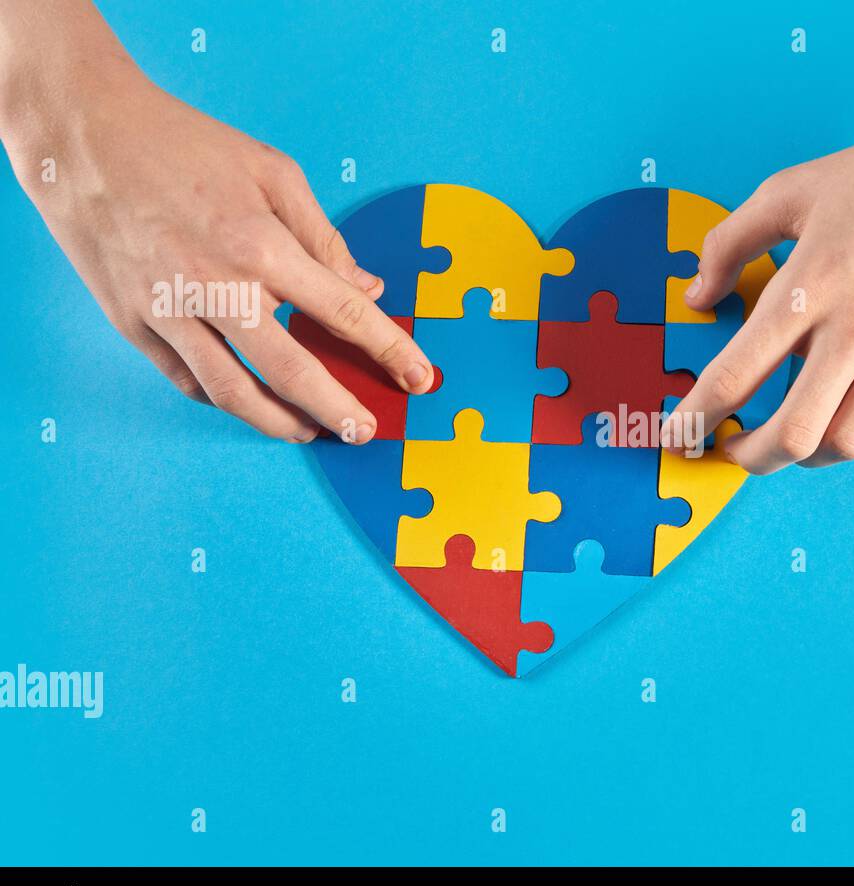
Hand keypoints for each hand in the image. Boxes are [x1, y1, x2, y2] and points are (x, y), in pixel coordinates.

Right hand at [3, 57, 433, 442]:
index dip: (389, 351)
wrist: (84, 136)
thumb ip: (325, 239)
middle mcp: (217, 288)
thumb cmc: (183, 145)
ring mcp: (171, 312)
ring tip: (309, 431)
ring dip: (278, 422)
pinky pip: (187, 379)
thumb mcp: (273, 173)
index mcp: (261, 247)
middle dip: (337, 409)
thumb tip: (368, 289)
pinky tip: (249, 402)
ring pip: (233, 392)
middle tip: (364, 431)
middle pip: (292, 372)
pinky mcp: (134, 323)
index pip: (343, 314)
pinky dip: (222, 398)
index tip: (419, 378)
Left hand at [661, 0, 853, 473]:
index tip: (679, 435)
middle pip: (794, 434)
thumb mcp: (789, 191)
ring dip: (805, 454)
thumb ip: (729, 243)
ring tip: (789, 436)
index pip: (736, 376)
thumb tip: (696, 296)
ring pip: (845, 443)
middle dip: (750, 457)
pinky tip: (839, 410)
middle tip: (733, 448)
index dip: (697, 417)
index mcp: (809, 286)